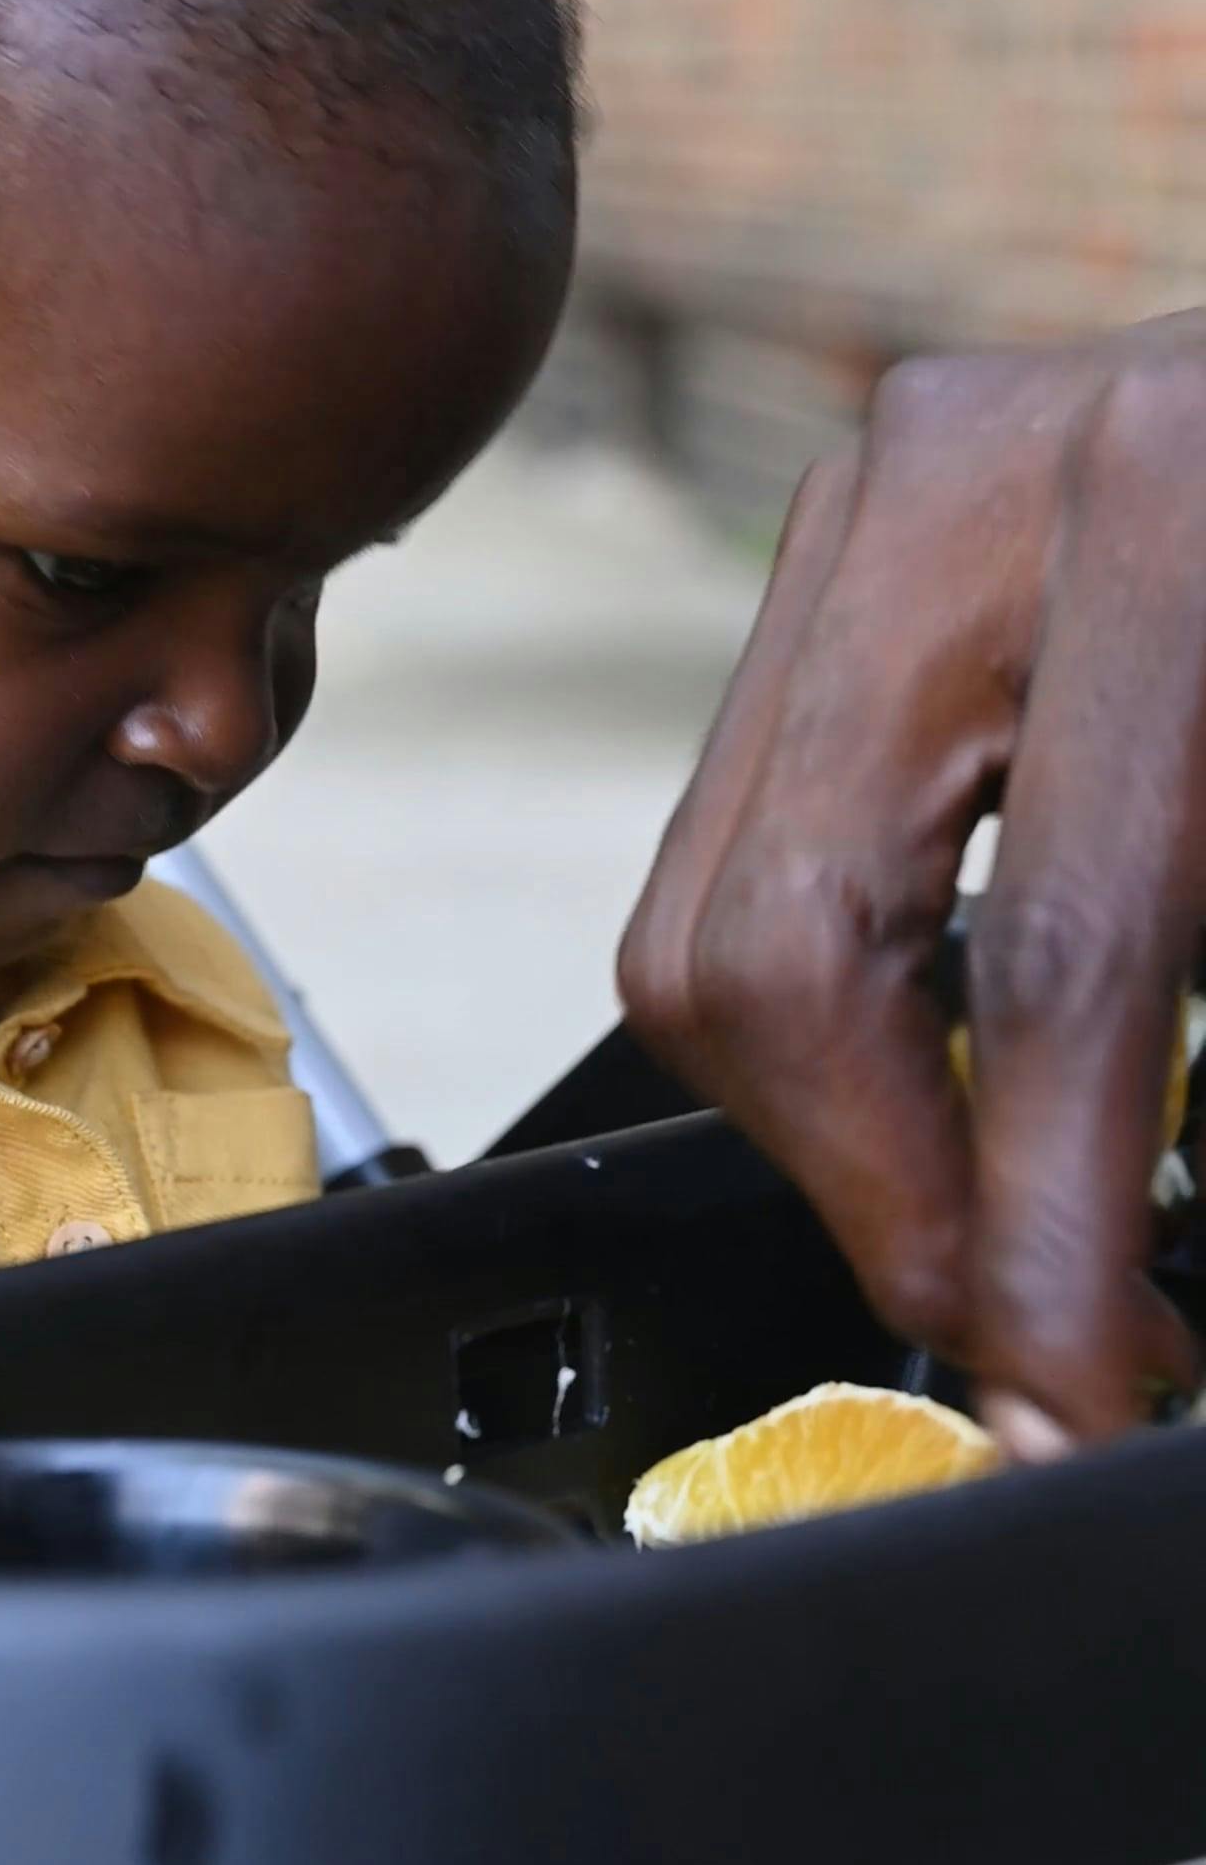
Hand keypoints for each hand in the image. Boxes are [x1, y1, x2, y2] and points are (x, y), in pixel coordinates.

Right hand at [618, 315, 1205, 1446]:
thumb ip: (1195, 1020)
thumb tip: (1091, 1293)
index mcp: (1170, 513)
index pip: (1051, 956)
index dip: (1046, 1225)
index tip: (1072, 1387)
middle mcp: (968, 477)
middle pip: (786, 946)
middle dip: (889, 1196)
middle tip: (1020, 1323)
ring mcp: (864, 492)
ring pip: (707, 915)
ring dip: (836, 1123)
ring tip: (992, 1213)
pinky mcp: (829, 533)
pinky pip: (737, 836)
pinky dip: (826, 1002)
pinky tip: (951, 1067)